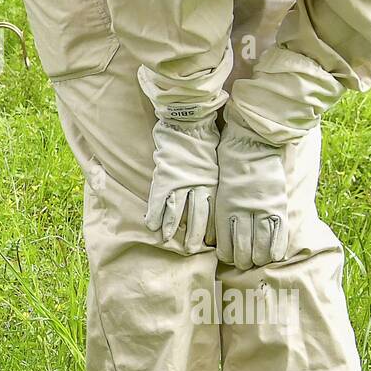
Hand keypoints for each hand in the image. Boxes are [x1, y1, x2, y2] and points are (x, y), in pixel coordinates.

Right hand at [144, 115, 218, 254]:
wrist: (189, 120)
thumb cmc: (204, 136)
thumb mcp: (215, 160)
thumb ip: (213, 177)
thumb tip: (219, 188)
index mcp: (212, 182)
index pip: (213, 211)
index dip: (211, 228)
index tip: (211, 242)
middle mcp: (198, 186)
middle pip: (197, 217)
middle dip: (194, 235)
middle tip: (191, 250)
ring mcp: (180, 182)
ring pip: (178, 212)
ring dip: (172, 229)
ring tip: (168, 242)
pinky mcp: (164, 177)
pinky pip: (159, 200)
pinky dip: (155, 214)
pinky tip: (151, 226)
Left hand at [215, 114, 292, 268]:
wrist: (251, 144)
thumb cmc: (231, 165)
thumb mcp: (220, 189)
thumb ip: (222, 210)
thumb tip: (219, 232)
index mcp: (225, 207)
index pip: (225, 240)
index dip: (226, 254)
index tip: (227, 259)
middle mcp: (242, 211)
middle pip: (242, 246)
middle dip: (242, 260)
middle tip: (243, 265)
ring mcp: (261, 209)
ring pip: (260, 243)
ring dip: (259, 257)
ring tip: (258, 263)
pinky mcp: (277, 204)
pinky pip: (278, 232)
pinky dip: (277, 246)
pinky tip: (275, 255)